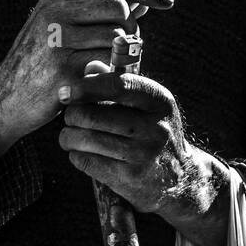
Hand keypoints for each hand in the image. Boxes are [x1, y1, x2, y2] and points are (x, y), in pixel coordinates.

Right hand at [0, 0, 173, 157]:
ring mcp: (56, 42)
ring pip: (118, 37)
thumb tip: (143, 3)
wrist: (4, 99)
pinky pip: (110, 67)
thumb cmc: (40, 62)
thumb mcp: (62, 29)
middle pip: (118, 6)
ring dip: (127, 56)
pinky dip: (116, 76)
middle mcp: (54, 14)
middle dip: (131, 28)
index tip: (167, 0)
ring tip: (115, 69)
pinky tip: (106, 82)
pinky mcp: (64, 72)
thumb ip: (99, 14)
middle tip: (126, 50)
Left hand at [57, 70, 229, 245]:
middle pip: (92, 115)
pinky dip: (75, 155)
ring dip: (68, 137)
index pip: (118, 85)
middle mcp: (155, 126)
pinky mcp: (130, 178)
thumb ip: (118, 84)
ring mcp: (143, 154)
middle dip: (71, 116)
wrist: (180, 178)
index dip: (86, 87)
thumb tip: (90, 67)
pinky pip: (86, 161)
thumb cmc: (153, 133)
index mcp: (159, 101)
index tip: (65, 92)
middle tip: (70, 118)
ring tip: (69, 137)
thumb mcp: (147, 105)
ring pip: (84, 139)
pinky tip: (81, 153)